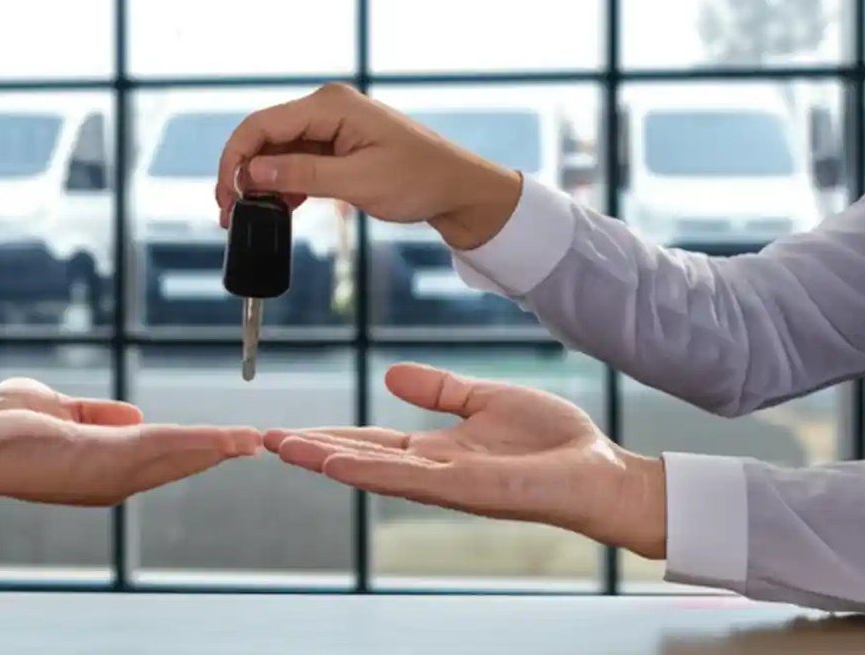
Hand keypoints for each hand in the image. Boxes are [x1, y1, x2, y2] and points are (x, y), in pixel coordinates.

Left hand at [0, 378, 261, 508]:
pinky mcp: (109, 462)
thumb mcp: (53, 405)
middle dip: (213, 451)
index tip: (219, 441)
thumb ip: (93, 411)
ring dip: (215, 447)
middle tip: (252, 443)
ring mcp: (111, 475)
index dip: (188, 447)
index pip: (153, 455)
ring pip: (175, 455)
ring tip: (250, 440)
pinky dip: (200, 443)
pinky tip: (226, 440)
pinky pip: (165, 447)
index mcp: (97, 467)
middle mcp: (108, 480)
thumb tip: (134, 414)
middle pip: (173, 460)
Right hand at [215, 82, 522, 249]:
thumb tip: (252, 173)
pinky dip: (282, 185)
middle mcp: (326, 108)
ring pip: (276, 152)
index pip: (261, 125)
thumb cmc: (419, 180)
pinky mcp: (335, 145)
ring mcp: (330, 126)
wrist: (457, 189)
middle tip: (228, 213)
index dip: (235, 159)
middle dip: (242, 173)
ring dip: (259, 183)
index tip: (226, 195)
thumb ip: (302, 175)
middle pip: (263, 136)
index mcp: (330, 106)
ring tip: (245, 218)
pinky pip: (295, 161)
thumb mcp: (358, 182)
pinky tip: (275, 210)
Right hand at [263, 363, 666, 558]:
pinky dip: (368, 471)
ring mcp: (445, 483)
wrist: (599, 469)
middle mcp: (432, 471)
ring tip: (285, 449)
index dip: (330, 436)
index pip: (371, 442)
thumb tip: (391, 376)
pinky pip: (409, 478)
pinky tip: (336, 463)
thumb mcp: (484, 400)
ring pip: (373, 471)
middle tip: (265, 441)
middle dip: (313, 450)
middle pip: (360, 459)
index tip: (290, 431)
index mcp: (436, 450)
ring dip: (327, 460)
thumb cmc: (553, 441)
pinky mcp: (466, 489)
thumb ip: (439, 390)